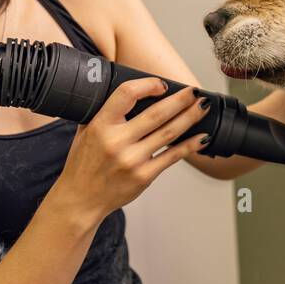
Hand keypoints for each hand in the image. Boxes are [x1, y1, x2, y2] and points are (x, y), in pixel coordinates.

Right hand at [49, 78, 208, 224]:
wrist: (81, 199)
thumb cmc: (83, 164)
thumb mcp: (84, 132)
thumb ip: (103, 112)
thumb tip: (129, 93)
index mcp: (100, 125)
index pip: (127, 94)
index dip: (148, 85)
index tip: (161, 84)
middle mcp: (117, 141)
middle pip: (157, 114)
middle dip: (180, 100)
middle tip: (194, 91)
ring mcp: (132, 160)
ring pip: (169, 133)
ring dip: (190, 117)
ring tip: (203, 107)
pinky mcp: (144, 176)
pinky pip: (172, 156)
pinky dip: (190, 145)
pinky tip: (202, 137)